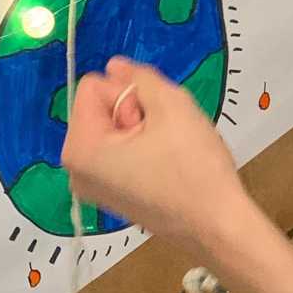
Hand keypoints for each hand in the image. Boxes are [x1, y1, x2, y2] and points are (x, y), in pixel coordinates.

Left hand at [63, 58, 266, 276]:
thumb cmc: (194, 167)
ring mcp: (93, 188)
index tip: (154, 120)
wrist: (218, 226)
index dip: (129, 93)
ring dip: (143, 130)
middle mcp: (75, 170)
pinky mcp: (112, 198)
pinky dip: (143, 150)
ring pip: (114, 129)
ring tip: (169, 151)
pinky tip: (168, 166)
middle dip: (134, 112)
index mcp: (80, 147)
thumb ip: (139, 77)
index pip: (93, 86)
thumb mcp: (172, 105)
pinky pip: (120, 153)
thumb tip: (115, 66)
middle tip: (165, 136)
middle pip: (100, 109)